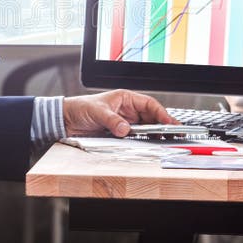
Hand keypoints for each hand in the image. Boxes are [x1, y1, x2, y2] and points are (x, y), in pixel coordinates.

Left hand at [62, 89, 176, 137]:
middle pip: (151, 117)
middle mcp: (127, 110)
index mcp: (125, 98)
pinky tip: (152, 144)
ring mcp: (125, 121)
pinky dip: (145, 140)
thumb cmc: (80, 108)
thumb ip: (111, 120)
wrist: (67, 119)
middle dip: (164, 125)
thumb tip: (125, 128)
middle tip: (175, 134)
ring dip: (156, 134)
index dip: (161, 113)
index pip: (149, 104)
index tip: (169, 122)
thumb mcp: (97, 112)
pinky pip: (137, 136)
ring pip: (146, 127)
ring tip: (168, 141)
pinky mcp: (120, 132)